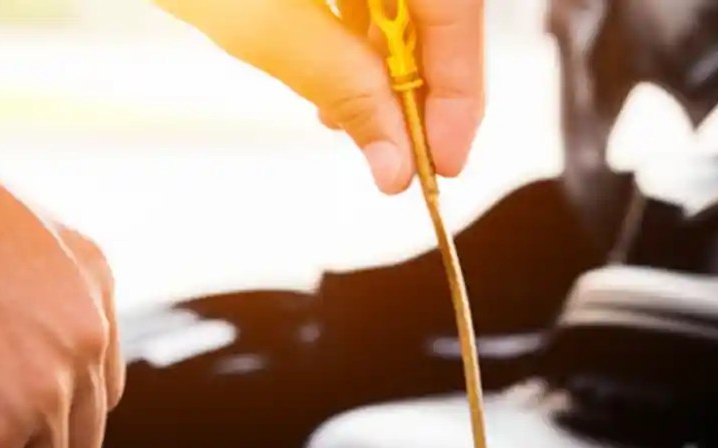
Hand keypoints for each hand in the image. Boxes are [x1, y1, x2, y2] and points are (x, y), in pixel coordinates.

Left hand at [158, 0, 484, 194]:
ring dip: (385, 57)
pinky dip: (355, 23)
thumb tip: (395, 161)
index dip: (460, 87)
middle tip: (404, 152)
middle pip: (438, 0)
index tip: (445, 160)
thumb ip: (337, 82)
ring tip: (353, 119)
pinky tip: (330, 68)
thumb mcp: (257, 15)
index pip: (457, 3)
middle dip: (422, 78)